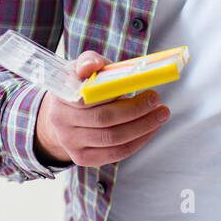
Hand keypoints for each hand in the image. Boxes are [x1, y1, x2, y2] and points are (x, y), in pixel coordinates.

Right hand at [34, 51, 170, 167]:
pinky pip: (115, 154)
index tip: (138, 84)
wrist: (62, 113)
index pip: (86, 98)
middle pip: (103, 121)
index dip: (114, 94)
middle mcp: (61, 122)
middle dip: (135, 110)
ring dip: (142, 127)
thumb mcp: (79, 68)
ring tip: (160, 114)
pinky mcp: (82, 158)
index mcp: (60, 95)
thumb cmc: (78, 85)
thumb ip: (89, 62)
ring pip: (112, 140)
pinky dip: (137, 142)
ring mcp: (70, 143)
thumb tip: (94, 65)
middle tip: (156, 99)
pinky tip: (150, 129)